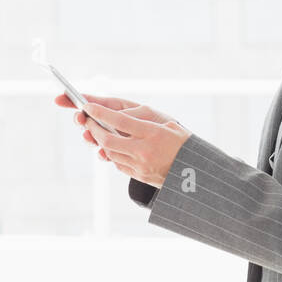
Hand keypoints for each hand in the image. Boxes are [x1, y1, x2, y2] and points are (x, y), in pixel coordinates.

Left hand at [53, 93, 190, 186]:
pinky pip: (117, 163)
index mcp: (153, 134)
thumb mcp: (171, 126)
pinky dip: (111, 153)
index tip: (88, 106)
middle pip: (108, 139)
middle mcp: (144, 150)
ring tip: (96, 132)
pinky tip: (112, 147)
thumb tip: (119, 118)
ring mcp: (140, 165)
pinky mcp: (138, 175)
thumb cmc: (184, 144)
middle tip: (87, 120)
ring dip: (100, 141)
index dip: (101, 113)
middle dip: (93, 128)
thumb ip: (145, 122)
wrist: (195, 172)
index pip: (120, 121)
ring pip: (109, 152)